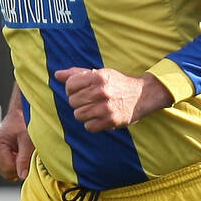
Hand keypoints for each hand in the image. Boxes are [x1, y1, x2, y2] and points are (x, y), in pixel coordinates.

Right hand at [0, 107, 34, 180]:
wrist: (17, 117)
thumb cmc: (23, 125)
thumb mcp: (27, 140)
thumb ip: (25, 158)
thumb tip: (23, 176)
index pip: (9, 169)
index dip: (22, 166)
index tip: (29, 155)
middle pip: (7, 173)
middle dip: (19, 166)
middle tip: (25, 151)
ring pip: (7, 173)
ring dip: (17, 165)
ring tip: (20, 151)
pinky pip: (6, 169)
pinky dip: (14, 164)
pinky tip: (17, 153)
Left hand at [54, 68, 170, 130]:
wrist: (142, 95)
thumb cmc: (117, 83)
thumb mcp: (100, 74)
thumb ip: (77, 73)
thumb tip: (57, 74)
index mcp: (98, 77)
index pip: (70, 85)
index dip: (71, 89)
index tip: (80, 90)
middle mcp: (101, 92)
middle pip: (72, 101)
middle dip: (78, 102)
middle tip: (88, 100)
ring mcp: (106, 107)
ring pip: (78, 115)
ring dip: (83, 113)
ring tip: (93, 109)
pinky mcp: (110, 121)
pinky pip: (88, 127)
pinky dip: (91, 124)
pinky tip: (99, 117)